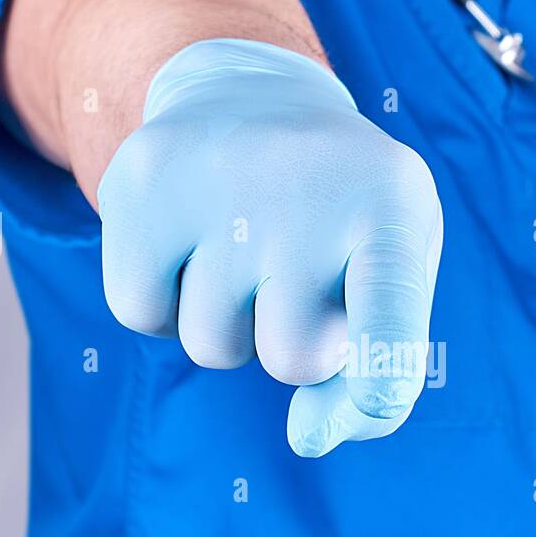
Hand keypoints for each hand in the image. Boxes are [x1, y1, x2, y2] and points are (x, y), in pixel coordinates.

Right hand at [98, 39, 442, 456]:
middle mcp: (311, 184)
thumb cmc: (337, 219)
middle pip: (292, 358)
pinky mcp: (142, 184)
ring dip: (227, 323)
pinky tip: (189, 242)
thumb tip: (308, 441)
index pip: (392, 312)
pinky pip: (141, 314)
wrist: (247, 95)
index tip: (379, 399)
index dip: (384, 373)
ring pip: (213, 346)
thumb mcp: (382, 276)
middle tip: (292, 268)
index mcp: (394, 203)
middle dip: (288, 340)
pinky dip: (161, 303)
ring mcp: (220, 179)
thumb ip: (372, 370)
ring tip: (244, 247)